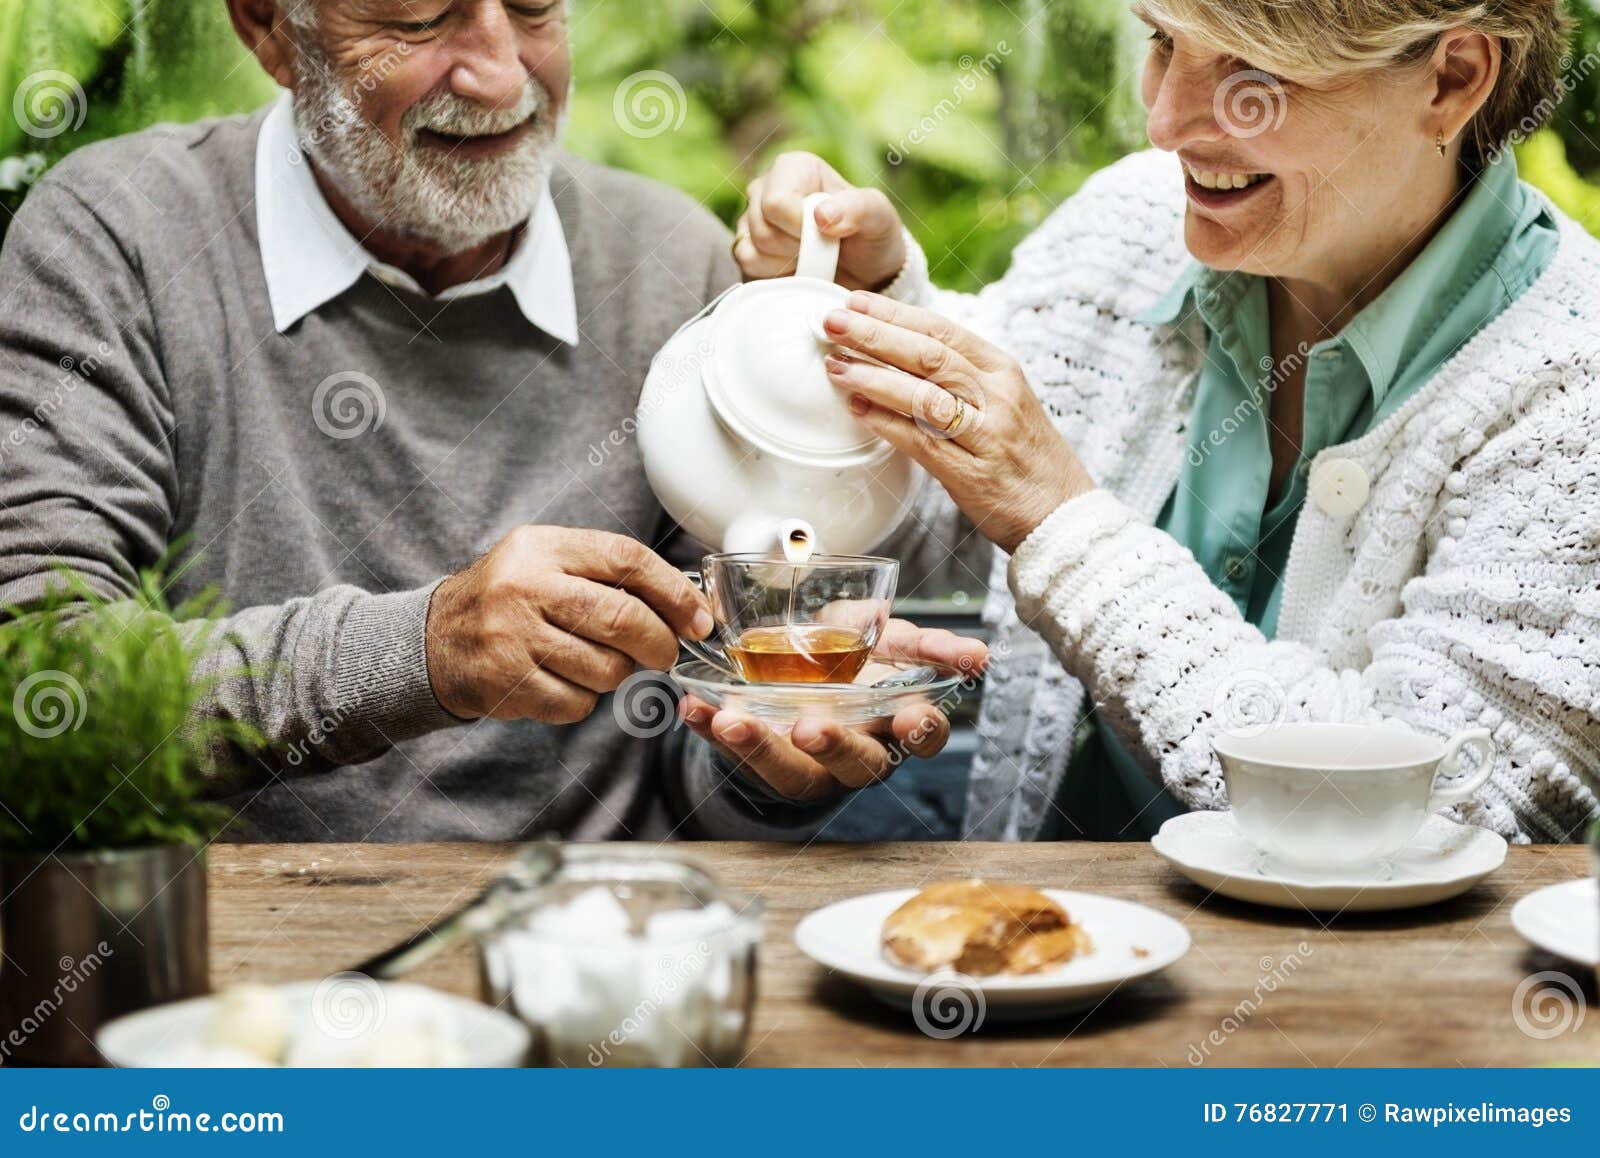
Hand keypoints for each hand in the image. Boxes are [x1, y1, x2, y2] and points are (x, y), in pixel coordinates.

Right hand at [426, 526, 712, 722]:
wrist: (434, 640)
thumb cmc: (512, 601)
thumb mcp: (549, 562)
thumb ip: (609, 573)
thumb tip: (688, 602)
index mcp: (544, 547)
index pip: (626, 558)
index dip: (674, 591)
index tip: (699, 618)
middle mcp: (526, 587)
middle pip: (621, 617)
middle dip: (660, 642)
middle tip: (666, 653)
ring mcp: (513, 637)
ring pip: (606, 668)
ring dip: (617, 674)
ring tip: (595, 662)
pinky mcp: (506, 683)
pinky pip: (578, 703)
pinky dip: (584, 700)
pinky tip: (563, 682)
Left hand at [679, 620, 987, 802]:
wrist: (804, 674)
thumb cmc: (855, 662)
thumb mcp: (889, 641)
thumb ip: (924, 644)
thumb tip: (971, 654)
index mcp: (896, 724)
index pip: (922, 736)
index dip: (919, 730)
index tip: (910, 716)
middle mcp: (857, 751)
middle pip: (855, 763)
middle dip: (834, 746)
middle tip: (808, 728)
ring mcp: (808, 763)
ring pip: (790, 771)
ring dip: (759, 748)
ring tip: (730, 720)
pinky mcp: (761, 762)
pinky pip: (734, 755)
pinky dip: (711, 732)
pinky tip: (694, 707)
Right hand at [734, 152, 906, 290]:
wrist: (866, 272)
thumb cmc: (871, 236)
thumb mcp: (879, 217)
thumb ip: (858, 209)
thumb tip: (820, 216)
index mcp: (795, 168)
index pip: (777, 202)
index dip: (800, 228)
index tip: (827, 235)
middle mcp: (766, 187)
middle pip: (763, 229)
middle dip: (796, 249)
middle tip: (824, 248)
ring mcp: (751, 218)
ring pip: (752, 250)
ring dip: (787, 264)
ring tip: (813, 257)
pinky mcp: (744, 248)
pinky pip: (746, 266)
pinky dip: (774, 275)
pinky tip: (796, 268)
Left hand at [820, 292, 1096, 553]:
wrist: (1063, 513)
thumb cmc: (1026, 457)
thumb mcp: (1004, 403)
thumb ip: (961, 379)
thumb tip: (901, 355)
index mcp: (1002, 371)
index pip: (942, 329)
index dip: (895, 314)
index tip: (856, 302)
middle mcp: (997, 396)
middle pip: (928, 354)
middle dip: (875, 334)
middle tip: (833, 323)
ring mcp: (986, 434)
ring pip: (922, 394)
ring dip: (873, 377)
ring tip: (835, 366)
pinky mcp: (971, 473)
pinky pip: (920, 441)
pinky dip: (885, 423)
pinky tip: (858, 410)